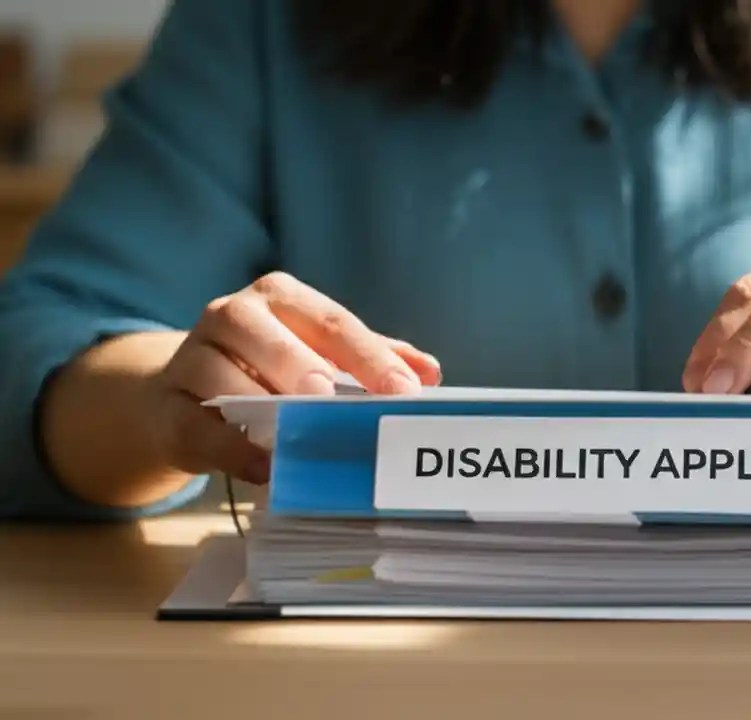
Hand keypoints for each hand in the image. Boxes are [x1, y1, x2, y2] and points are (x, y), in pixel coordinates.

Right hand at [149, 272, 440, 483]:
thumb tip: (430, 371)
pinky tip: (264, 466)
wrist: (181, 396)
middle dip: (302, 366)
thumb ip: (372, 360)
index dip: (370, 357)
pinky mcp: (167, 404)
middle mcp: (232, 314)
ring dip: (261, 406)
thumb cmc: (268, 371)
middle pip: (267, 336)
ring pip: (221, 373)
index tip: (406, 392)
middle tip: (332, 398)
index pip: (333, 322)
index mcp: (282, 298)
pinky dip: (231, 447)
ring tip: (298, 433)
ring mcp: (191, 356)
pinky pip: (197, 424)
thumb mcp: (322, 357)